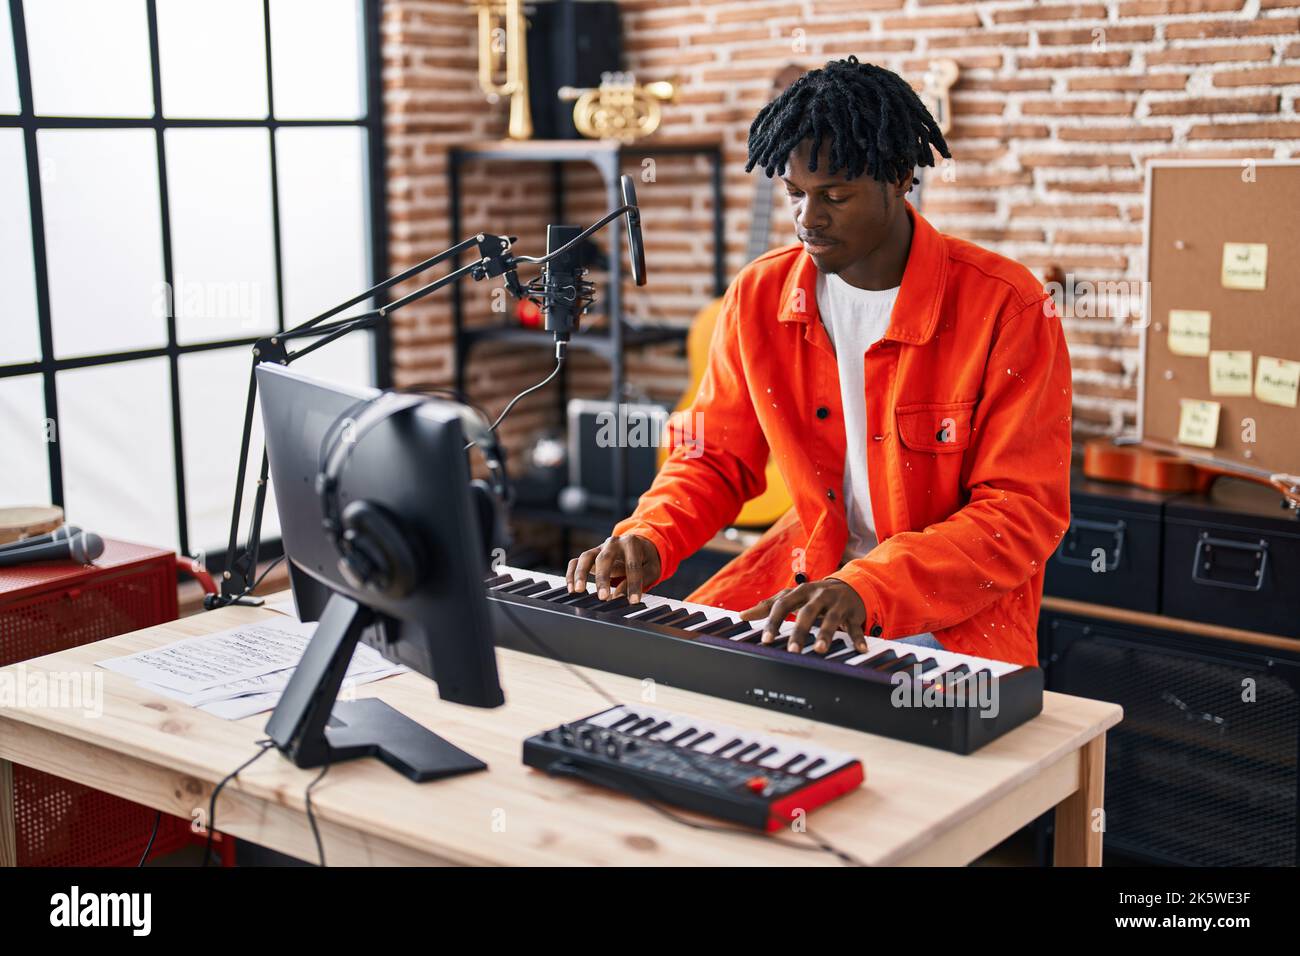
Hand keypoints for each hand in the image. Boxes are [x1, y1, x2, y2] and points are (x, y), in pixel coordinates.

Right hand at [566, 534, 661, 603]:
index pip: (632, 564)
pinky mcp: (590, 555)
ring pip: (586, 557)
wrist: (639, 545)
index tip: (633, 601)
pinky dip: (571, 574)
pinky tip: (571, 589)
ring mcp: (599, 548)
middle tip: (603, 597)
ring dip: (581, 574)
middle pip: (605, 558)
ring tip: (579, 591)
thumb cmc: (645, 559)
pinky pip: (576, 562)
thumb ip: (640, 580)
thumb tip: (619, 596)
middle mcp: (613, 543)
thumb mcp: (651, 568)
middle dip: (603, 578)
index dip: (633, 584)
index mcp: (632, 543)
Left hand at [739, 579, 867, 653]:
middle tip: (792, 650)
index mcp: (801, 591)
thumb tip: (742, 615)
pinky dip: (858, 638)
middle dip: (799, 632)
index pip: (783, 605)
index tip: (766, 640)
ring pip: (831, 619)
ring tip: (820, 650)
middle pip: (807, 613)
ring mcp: (837, 604)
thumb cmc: (814, 596)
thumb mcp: (792, 598)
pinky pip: (855, 626)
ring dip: (826, 634)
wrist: (848, 586)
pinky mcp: (853, 613)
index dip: (774, 622)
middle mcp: (819, 595)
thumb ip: (768, 606)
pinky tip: (860, 649)